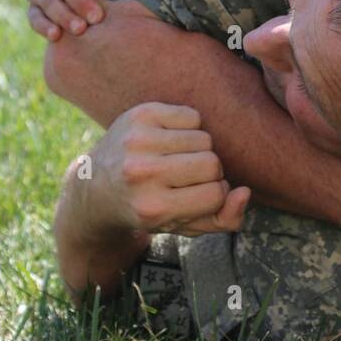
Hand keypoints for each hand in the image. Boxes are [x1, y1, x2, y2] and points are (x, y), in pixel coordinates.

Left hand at [70, 102, 249, 240]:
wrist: (96, 186)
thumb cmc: (148, 208)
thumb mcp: (182, 226)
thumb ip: (223, 219)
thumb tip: (245, 192)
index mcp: (152, 207)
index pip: (216, 193)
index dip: (214, 194)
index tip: (195, 197)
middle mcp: (142, 173)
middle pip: (212, 163)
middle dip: (208, 171)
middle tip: (185, 178)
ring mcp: (138, 140)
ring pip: (204, 138)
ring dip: (198, 149)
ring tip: (177, 159)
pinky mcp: (140, 114)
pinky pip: (192, 115)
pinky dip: (188, 128)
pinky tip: (169, 141)